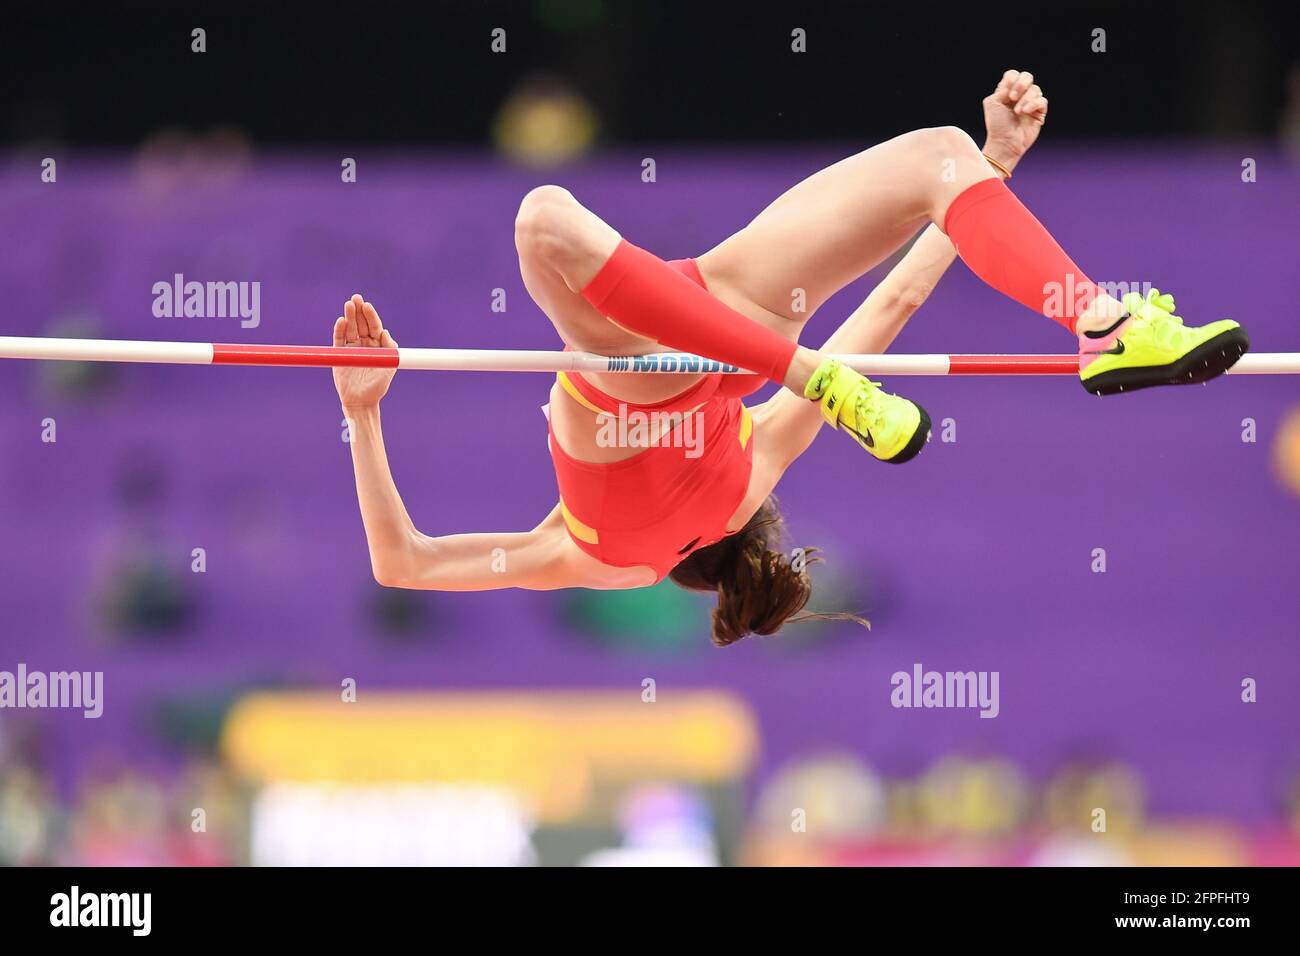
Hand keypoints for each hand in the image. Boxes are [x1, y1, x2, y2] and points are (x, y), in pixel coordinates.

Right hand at [333, 293, 397, 409]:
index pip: (374, 327)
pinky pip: (339, 339)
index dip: (371, 316)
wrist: (361, 401)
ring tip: (348, 305)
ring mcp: (351, 348)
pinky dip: (340, 330)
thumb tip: (386, 333)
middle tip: (356, 298)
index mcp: (377, 346)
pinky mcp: (340, 354)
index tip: (368, 306)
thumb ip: (390, 351)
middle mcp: (364, 344)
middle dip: (359, 311)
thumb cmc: (378, 386)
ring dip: (349, 317)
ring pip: (350, 329)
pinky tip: (341, 320)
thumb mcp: (388, 368)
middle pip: (361, 324)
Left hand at [981, 69, 1047, 172]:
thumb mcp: (993, 103)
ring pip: (1035, 89)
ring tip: (1017, 112)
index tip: (1004, 93)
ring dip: (1025, 99)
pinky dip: (1033, 104)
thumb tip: (1013, 84)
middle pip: (1027, 76)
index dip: (1011, 79)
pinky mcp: (1039, 112)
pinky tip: (1025, 112)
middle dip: (1020, 84)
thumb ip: (1001, 90)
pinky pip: (1042, 100)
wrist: (1004, 143)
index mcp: (1007, 91)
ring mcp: (1030, 103)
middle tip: (1012, 98)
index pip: (1013, 75)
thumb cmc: (996, 125)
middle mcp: (1020, 95)